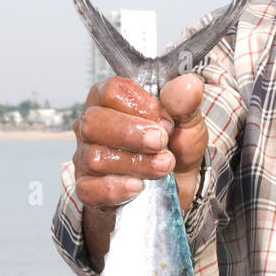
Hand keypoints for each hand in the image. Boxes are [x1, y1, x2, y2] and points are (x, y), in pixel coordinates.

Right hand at [74, 74, 207, 216]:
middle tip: (161, 142)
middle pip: (93, 122)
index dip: (139, 104)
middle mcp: (93, 127)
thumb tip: (189, 84)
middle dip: (131, 133)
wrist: (176, 190)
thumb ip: (185, 104)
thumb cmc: (175, 150)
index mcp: (112, 101)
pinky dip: (115, 188)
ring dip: (134, 163)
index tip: (165, 120)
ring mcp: (86, 159)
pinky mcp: (88, 189)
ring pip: (94, 157)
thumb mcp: (187, 125)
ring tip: (163, 167)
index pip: (110, 91)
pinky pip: (89, 189)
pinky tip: (138, 187)